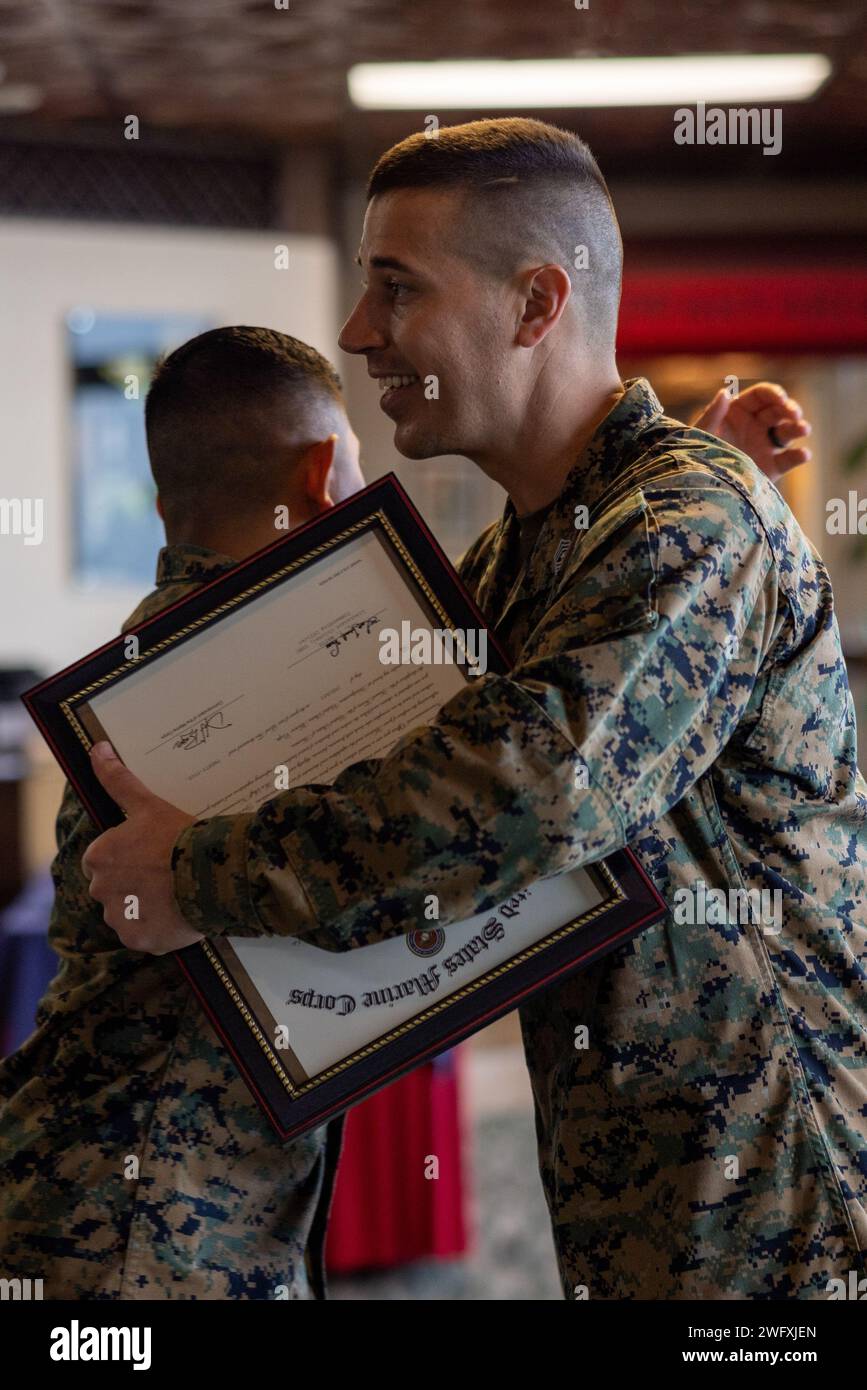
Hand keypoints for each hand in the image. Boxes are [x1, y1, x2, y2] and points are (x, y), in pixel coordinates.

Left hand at [82, 741, 203, 953]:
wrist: (213, 872)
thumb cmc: (180, 835)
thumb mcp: (148, 804)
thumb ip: (118, 779)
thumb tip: (96, 748)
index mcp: (98, 858)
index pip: (104, 861)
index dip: (130, 858)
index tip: (154, 855)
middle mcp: (100, 890)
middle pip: (115, 889)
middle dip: (135, 885)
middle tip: (167, 874)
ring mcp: (121, 918)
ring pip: (129, 914)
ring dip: (145, 908)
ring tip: (176, 895)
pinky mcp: (140, 941)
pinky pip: (145, 937)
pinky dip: (158, 930)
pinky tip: (178, 914)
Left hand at [692, 382, 811, 482]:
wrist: (700, 488)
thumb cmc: (695, 456)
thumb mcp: (701, 434)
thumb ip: (712, 414)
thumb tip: (725, 392)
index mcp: (738, 412)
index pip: (761, 395)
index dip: (773, 394)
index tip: (780, 399)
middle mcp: (755, 426)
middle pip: (778, 411)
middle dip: (790, 409)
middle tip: (795, 414)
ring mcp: (765, 446)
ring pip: (788, 432)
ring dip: (798, 428)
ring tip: (804, 429)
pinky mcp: (771, 468)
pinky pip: (788, 459)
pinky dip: (799, 456)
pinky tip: (804, 454)